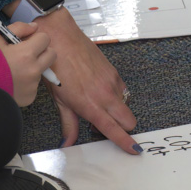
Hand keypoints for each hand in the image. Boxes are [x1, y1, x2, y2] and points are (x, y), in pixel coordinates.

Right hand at [0, 21, 54, 107]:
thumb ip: (19, 28)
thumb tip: (34, 27)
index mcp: (27, 53)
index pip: (45, 39)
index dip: (36, 38)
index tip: (28, 41)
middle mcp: (33, 70)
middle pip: (51, 55)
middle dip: (42, 51)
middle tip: (28, 53)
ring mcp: (33, 85)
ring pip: (41, 71)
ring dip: (33, 67)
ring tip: (14, 70)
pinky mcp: (30, 96)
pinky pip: (34, 86)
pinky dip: (27, 83)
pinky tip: (13, 81)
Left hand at [32, 7, 139, 152]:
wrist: (61, 39)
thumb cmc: (56, 67)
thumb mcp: (60, 101)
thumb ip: (69, 124)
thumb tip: (68, 142)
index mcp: (91, 105)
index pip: (114, 130)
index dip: (126, 142)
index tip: (134, 150)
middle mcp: (105, 95)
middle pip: (129, 121)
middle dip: (123, 128)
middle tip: (103, 125)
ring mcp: (111, 83)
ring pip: (126, 106)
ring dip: (117, 112)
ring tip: (98, 106)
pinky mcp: (114, 73)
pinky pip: (123, 91)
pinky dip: (115, 97)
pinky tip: (100, 92)